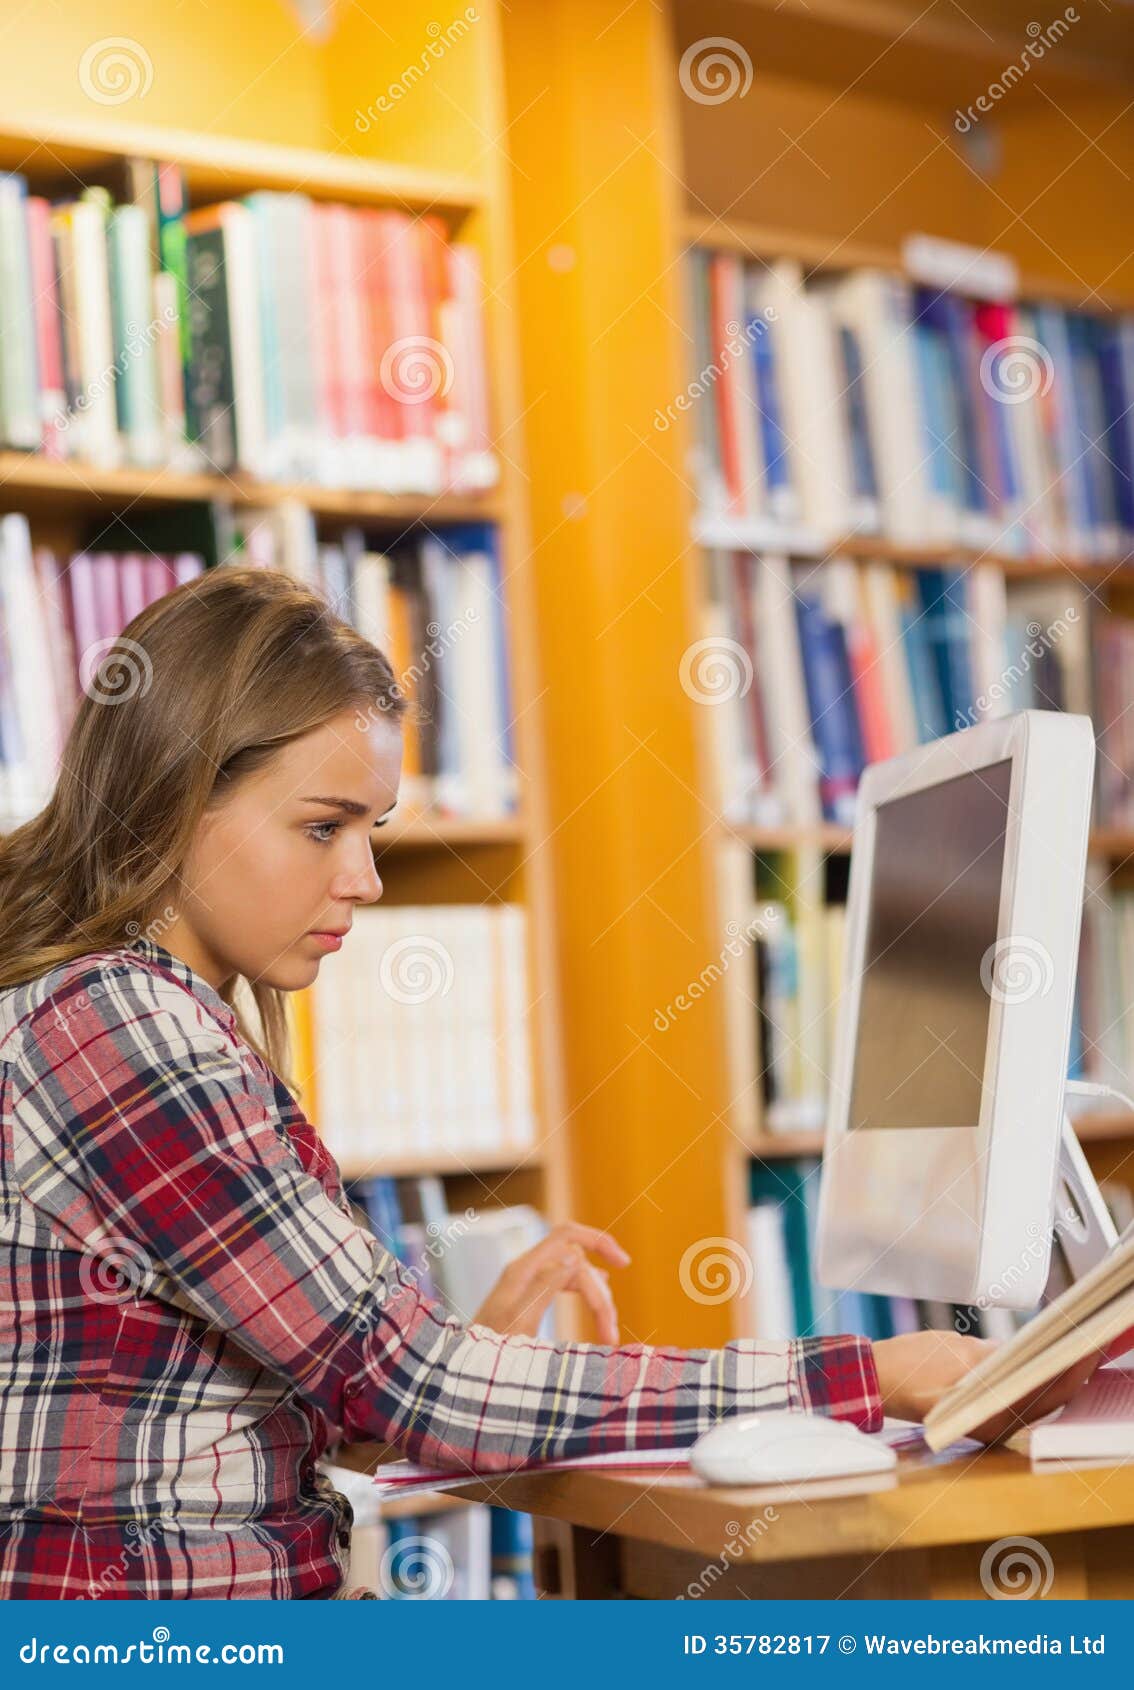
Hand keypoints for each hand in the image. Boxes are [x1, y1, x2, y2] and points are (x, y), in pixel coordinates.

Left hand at [471, 1221, 630, 1344]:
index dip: (598, 1241)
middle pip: (577, 1262)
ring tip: (607, 1335)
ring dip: (596, 1301)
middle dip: (600, 1294)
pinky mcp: (530, 1297)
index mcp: (523, 1270)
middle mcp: (526, 1270)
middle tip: (610, 1335)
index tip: (624, 1264)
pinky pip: (565, 1285)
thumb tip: (575, 1258)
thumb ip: (545, 1287)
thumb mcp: (520, 1323)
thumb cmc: (490, 1354)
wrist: (465, 1373)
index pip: (567, 1236)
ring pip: (575, 1276)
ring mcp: (528, 1282)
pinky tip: (598, 1300)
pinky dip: (585, 1295)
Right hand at [873, 1330, 1103, 1442]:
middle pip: (1050, 1398)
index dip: (1074, 1368)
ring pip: (1039, 1398)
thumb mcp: (957, 1351)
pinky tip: (1046, 1357)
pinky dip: (1038, 1378)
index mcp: (991, 1414)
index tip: (1091, 1345)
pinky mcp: (985, 1413)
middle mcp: (996, 1425)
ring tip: (1076, 1346)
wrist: (878, 1380)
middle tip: (1092, 1341)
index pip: (1050, 1392)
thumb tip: (1031, 1349)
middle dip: (1072, 1370)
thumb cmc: (909, 1367)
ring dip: (1058, 1375)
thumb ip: (998, 1355)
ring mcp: (992, 1421)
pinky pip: (1023, 1397)